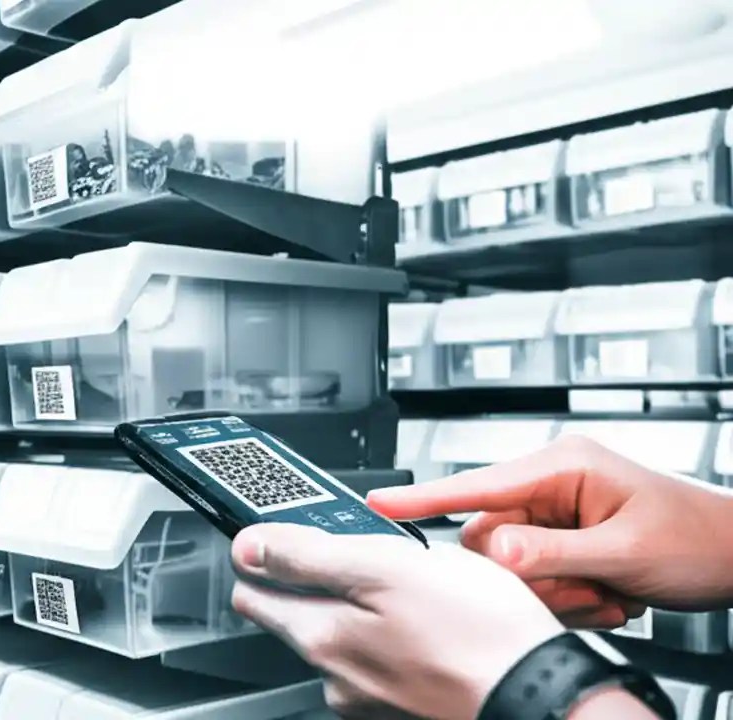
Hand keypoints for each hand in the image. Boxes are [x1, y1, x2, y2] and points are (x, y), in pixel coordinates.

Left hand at [230, 524, 562, 719]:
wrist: (544, 692)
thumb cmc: (480, 634)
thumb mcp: (385, 567)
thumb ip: (306, 558)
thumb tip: (249, 546)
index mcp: (322, 638)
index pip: (253, 594)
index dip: (264, 556)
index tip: (283, 536)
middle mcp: (336, 677)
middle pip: (297, 615)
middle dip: (321, 578)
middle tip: (367, 555)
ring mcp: (371, 696)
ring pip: (345, 635)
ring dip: (366, 607)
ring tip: (413, 588)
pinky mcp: (406, 703)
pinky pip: (385, 657)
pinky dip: (399, 635)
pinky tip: (432, 623)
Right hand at [368, 434, 732, 624]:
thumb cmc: (699, 540)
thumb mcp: (626, 551)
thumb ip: (554, 553)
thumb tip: (492, 551)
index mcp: (560, 466)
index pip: (475, 483)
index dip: (423, 498)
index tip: (378, 505)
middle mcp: (550, 485)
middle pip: (490, 540)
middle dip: (533, 577)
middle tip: (584, 590)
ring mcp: (555, 514)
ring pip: (511, 567)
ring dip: (556, 592)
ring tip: (607, 593)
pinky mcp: (561, 540)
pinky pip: (533, 578)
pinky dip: (568, 596)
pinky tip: (607, 595)